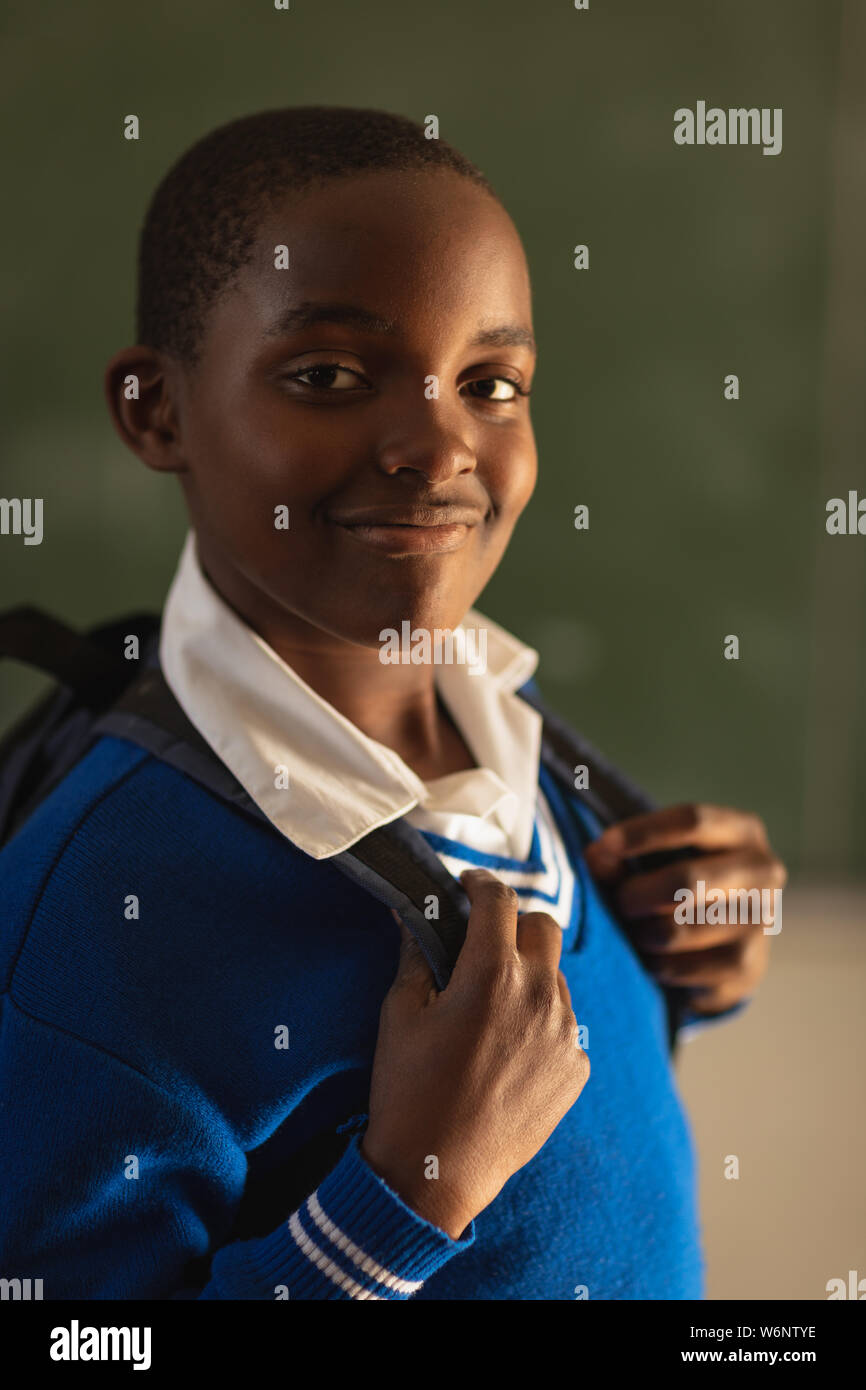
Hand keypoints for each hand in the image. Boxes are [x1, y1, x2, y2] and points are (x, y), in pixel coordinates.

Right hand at [360, 868, 589, 1238]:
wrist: (437, 1172)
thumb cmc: (409, 1090)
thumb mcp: (400, 1014)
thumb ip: (415, 954)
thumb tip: (414, 914)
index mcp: (493, 973)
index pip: (499, 900)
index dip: (481, 883)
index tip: (468, 885)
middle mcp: (540, 995)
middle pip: (544, 926)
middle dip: (514, 922)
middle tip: (484, 940)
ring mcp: (565, 1034)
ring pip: (557, 977)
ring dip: (529, 973)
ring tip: (492, 1004)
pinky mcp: (576, 1069)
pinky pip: (564, 1025)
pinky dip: (539, 1022)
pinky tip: (506, 1049)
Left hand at [583, 803, 786, 1016]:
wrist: (726, 938)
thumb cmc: (682, 881)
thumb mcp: (657, 857)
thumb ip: (622, 854)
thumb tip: (597, 858)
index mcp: (742, 830)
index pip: (692, 820)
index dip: (642, 832)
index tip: (603, 846)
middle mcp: (763, 871)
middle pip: (685, 881)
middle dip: (636, 895)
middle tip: (617, 904)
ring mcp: (761, 921)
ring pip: (677, 930)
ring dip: (641, 934)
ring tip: (634, 931)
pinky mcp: (748, 966)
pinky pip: (679, 968)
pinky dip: (654, 964)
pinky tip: (652, 957)